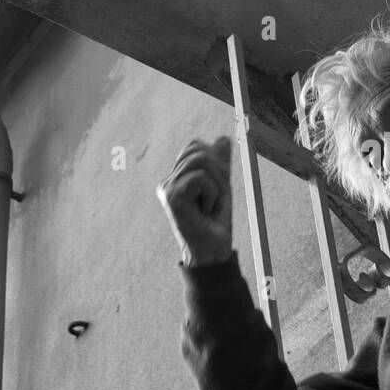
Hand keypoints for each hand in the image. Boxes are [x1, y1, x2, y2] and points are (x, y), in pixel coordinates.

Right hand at [157, 137, 233, 267]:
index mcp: (176, 177)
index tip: (216, 187)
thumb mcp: (221, 186)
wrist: (212, 251)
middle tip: (215, 198)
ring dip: (216, 184)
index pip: (195, 146)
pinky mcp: (172, 197)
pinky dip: (212, 193)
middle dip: (218, 171)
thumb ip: (220, 163)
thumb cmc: (215, 222)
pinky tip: (205, 211)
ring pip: (201, 161)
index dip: (214, 160)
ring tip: (209, 205)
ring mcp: (167, 188)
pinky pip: (201, 178)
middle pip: (199, 150)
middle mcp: (167, 181)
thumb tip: (222, 138)